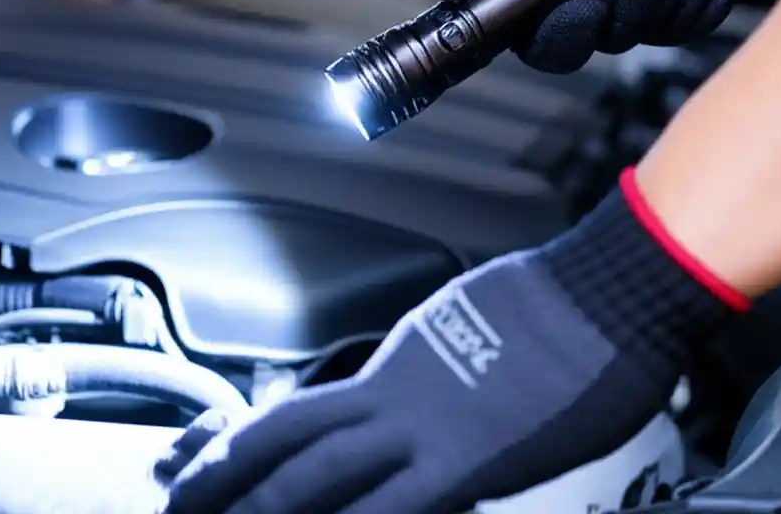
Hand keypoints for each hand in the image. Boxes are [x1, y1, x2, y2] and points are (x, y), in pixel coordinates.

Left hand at [163, 186, 735, 513]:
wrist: (608, 289)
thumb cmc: (561, 302)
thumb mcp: (474, 327)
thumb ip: (434, 371)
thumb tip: (414, 395)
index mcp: (394, 364)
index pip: (296, 411)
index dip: (237, 438)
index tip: (197, 455)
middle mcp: (392, 394)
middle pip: (283, 438)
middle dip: (219, 473)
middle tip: (172, 493)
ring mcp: (424, 430)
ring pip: (314, 476)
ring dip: (258, 505)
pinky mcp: (468, 462)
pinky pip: (390, 508)